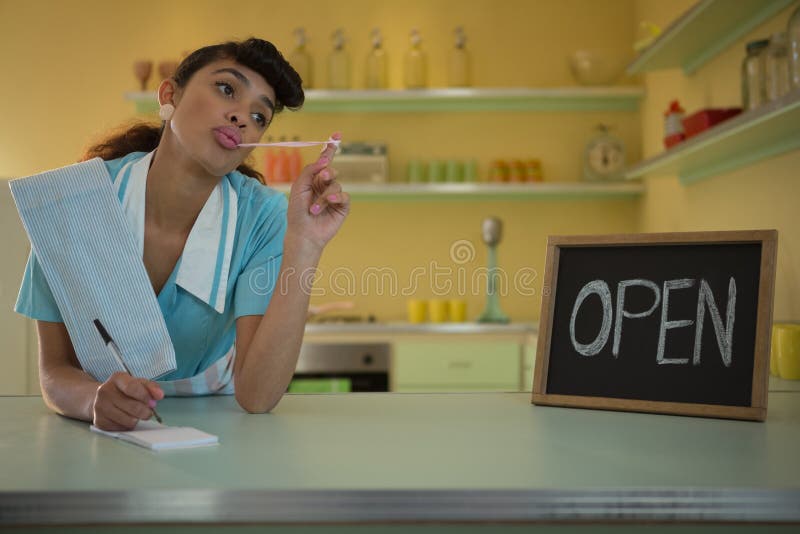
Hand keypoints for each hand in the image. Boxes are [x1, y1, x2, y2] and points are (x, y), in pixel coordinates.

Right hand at [92, 372, 163, 430]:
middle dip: (146, 411)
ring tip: (136, 414)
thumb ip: (151, 387)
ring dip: (137, 419)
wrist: (102, 399)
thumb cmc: (125, 390)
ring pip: (128, 420)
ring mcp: (99, 407)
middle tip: (149, 412)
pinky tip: (125, 418)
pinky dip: (127, 426)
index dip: (145, 396)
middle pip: (132, 406)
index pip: (132, 387)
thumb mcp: (139, 383)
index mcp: (117, 378)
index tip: (153, 402)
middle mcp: (104, 391)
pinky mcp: (99, 422)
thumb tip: (159, 395)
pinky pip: (121, 428)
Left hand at [285, 132, 349, 252]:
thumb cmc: (297, 212)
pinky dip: (336, 198)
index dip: (330, 148)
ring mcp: (334, 196)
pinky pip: (344, 196)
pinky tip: (328, 204)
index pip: (324, 161)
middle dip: (327, 172)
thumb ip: (310, 171)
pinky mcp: (342, 207)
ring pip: (336, 184)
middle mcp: (325, 186)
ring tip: (314, 208)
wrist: (303, 233)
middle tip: (323, 176)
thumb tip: (324, 160)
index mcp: (314, 179)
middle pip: (331, 170)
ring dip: (324, 195)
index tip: (336, 135)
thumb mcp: (299, 187)